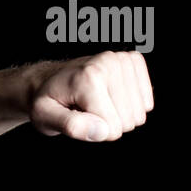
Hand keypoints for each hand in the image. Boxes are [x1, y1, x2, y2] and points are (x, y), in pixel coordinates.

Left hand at [30, 51, 153, 140]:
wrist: (49, 80)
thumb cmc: (47, 101)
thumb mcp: (44, 118)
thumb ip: (70, 126)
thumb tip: (102, 131)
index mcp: (89, 78)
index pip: (112, 128)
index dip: (94, 131)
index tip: (77, 117)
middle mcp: (109, 63)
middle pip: (128, 121)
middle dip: (107, 123)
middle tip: (85, 110)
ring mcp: (123, 60)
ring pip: (139, 112)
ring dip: (118, 114)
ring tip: (94, 102)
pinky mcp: (133, 61)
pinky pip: (146, 100)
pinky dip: (129, 104)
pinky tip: (109, 96)